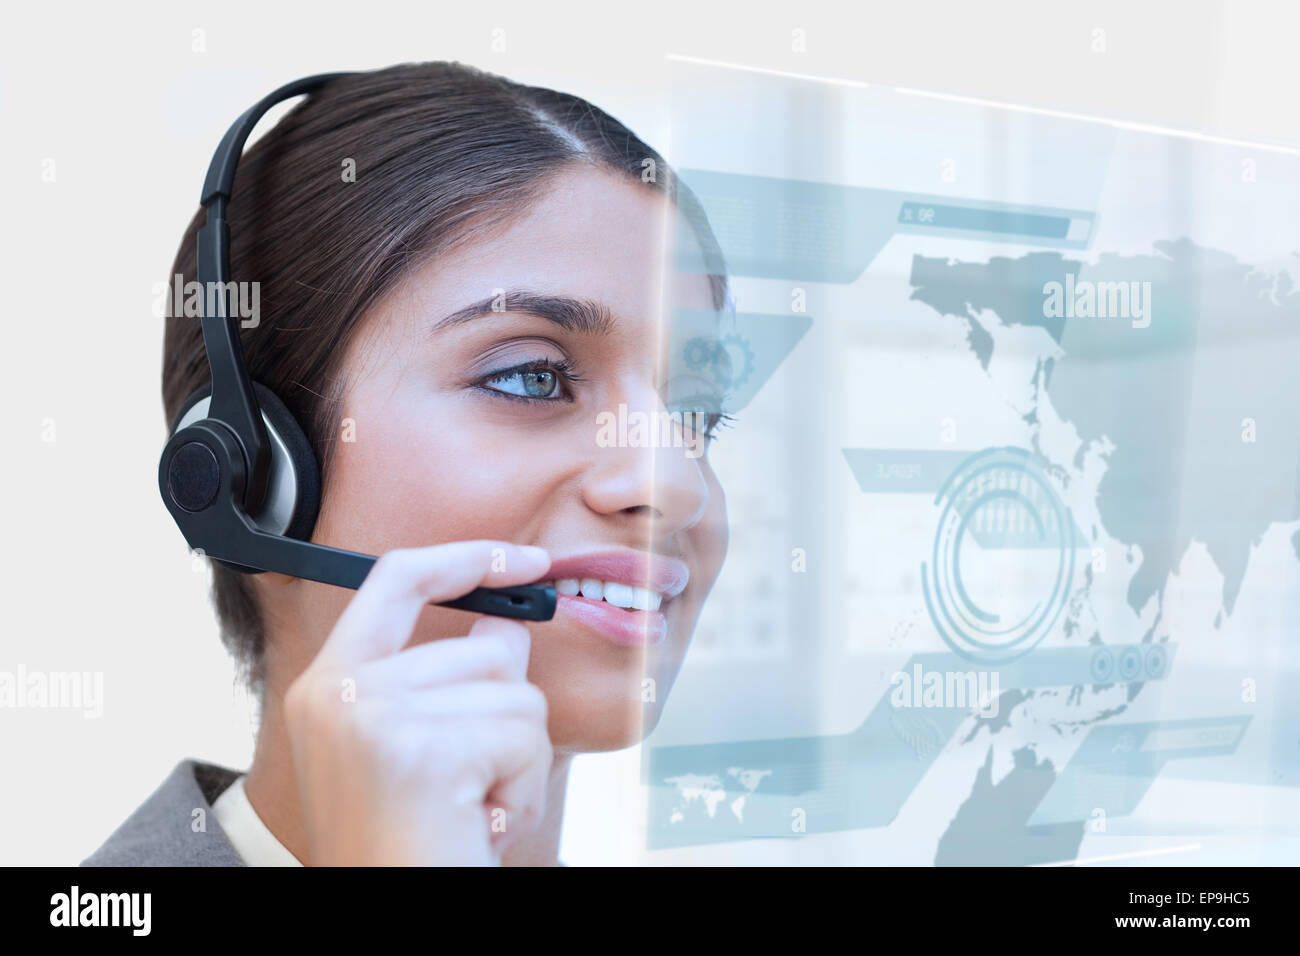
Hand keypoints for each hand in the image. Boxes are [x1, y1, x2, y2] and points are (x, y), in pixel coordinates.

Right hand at [282, 541, 552, 864]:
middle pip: (484, 648)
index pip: (395, 580)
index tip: (523, 560)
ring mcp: (370, 716)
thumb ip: (458, 678)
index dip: (463, 559)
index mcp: (327, 686)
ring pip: (514, 690)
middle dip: (505, 721)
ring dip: (515, 761)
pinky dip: (521, 789)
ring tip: (468, 812)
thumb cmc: (414, 848)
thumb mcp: (427, 752)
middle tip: (466, 792)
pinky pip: (522, 733)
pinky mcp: (416, 749)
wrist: (395, 912)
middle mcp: (337, 692)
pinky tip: (478, 826)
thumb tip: (507, 624)